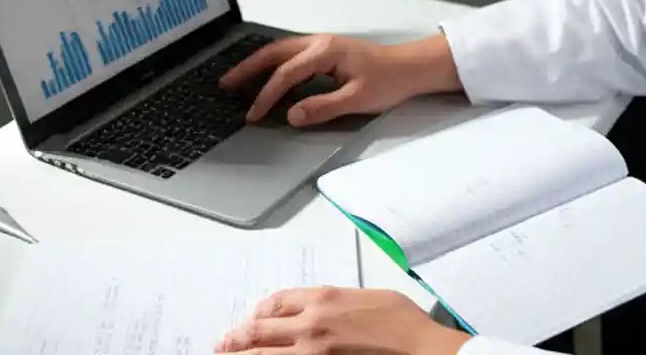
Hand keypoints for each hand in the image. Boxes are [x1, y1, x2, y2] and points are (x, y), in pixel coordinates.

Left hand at [214, 286, 471, 353]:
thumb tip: (319, 308)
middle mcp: (311, 324)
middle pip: (259, 330)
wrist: (422, 350)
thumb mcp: (367, 297)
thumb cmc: (404, 324)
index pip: (276, 303)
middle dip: (236, 338)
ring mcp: (313, 353)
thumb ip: (337, 301)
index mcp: (324, 298)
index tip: (253, 318)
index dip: (259, 312)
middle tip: (223, 344)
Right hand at [219, 34, 461, 126]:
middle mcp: (319, 43)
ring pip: (281, 52)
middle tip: (225, 84)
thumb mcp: (357, 99)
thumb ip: (322, 107)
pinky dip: (274, 65)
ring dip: (258, 64)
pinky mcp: (326, 52)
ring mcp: (322, 45)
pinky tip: (268, 78)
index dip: (266, 95)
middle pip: (274, 54)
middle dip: (247, 69)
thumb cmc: (389, 80)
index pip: (286, 74)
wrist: (411, 67)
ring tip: (238, 80)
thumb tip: (291, 115)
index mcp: (325, 52)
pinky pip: (291, 56)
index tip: (253, 114)